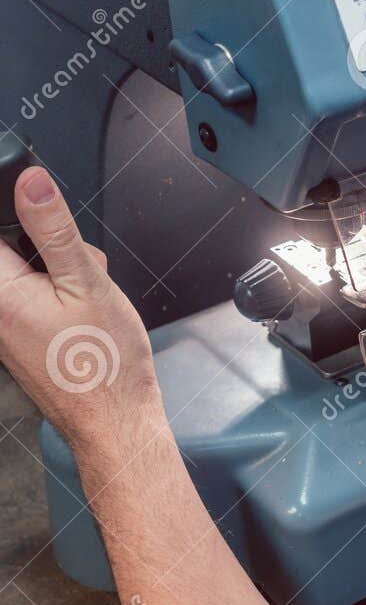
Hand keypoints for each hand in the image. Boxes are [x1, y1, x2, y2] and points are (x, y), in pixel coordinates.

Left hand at [0, 168, 159, 453]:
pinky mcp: (21, 342)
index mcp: (0, 292)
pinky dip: (60, 300)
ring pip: (27, 276)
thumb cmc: (104, 365)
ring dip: (59, 274)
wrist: (116, 422)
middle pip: (12, 251)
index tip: (51, 226)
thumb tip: (30, 181)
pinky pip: (35, 302)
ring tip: (87, 299)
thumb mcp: (87, 283)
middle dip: (49, 247)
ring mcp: (6, 330)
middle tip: (79, 269)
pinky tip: (83, 318)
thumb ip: (54, 229)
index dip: (27, 219)